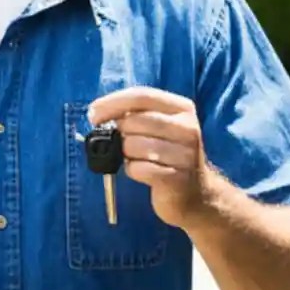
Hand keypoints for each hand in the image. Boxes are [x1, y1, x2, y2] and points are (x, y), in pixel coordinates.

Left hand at [88, 86, 215, 229]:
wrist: (196, 194)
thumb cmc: (167, 155)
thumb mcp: (158, 127)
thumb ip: (134, 115)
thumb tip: (96, 114)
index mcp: (182, 109)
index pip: (142, 96)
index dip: (112, 103)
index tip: (93, 113)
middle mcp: (188, 128)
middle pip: (135, 121)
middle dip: (118, 132)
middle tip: (118, 143)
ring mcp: (185, 154)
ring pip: (134, 145)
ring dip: (125, 154)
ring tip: (134, 158)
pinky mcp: (177, 178)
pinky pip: (139, 168)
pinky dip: (132, 170)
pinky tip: (141, 172)